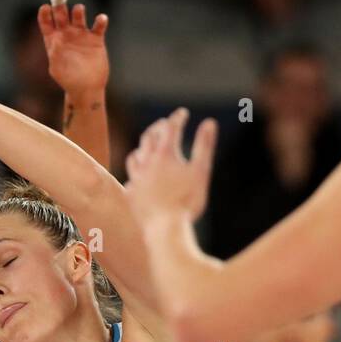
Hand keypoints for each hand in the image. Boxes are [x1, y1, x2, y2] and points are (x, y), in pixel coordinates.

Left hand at [38, 0, 109, 95]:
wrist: (87, 89)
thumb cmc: (68, 80)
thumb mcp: (57, 69)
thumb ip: (55, 54)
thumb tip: (56, 41)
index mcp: (53, 39)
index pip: (46, 22)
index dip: (45, 13)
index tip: (46, 8)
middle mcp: (66, 33)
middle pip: (61, 14)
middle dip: (60, 4)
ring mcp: (81, 35)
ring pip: (79, 17)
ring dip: (78, 11)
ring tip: (79, 9)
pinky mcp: (96, 39)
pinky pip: (98, 27)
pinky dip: (100, 21)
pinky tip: (101, 19)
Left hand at [125, 108, 217, 222]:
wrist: (164, 229)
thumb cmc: (187, 201)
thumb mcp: (201, 171)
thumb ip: (204, 146)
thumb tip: (210, 122)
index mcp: (165, 154)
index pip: (170, 128)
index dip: (177, 118)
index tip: (183, 112)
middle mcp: (146, 162)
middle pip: (149, 137)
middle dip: (158, 128)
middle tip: (164, 124)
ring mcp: (136, 178)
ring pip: (135, 155)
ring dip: (143, 147)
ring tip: (148, 147)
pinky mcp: (131, 194)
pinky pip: (131, 178)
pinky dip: (136, 172)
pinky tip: (139, 176)